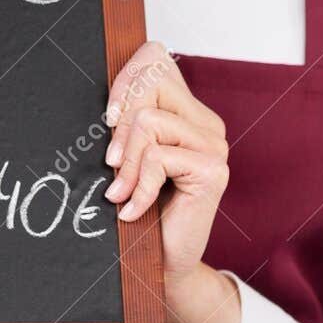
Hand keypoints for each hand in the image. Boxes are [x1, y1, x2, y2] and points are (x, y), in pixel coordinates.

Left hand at [102, 41, 229, 287]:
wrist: (162, 264)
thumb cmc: (141, 210)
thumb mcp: (126, 157)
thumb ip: (126, 122)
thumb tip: (109, 102)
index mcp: (188, 111)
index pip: (156, 58)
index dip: (124, 80)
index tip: (108, 121)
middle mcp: (206, 123)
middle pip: (149, 83)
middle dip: (119, 126)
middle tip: (111, 167)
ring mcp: (214, 145)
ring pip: (148, 120)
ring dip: (125, 164)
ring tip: (121, 192)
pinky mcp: (213, 170)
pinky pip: (157, 158)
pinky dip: (138, 187)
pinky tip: (134, 210)